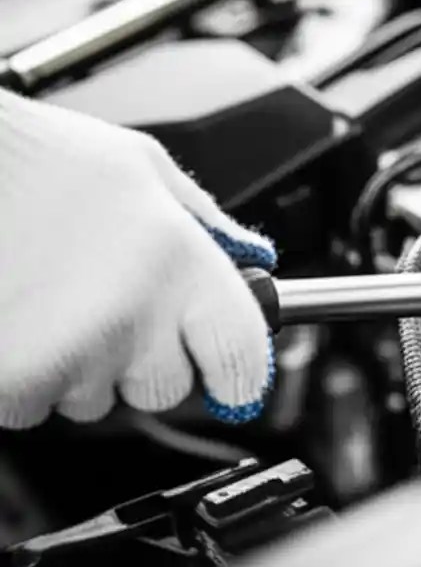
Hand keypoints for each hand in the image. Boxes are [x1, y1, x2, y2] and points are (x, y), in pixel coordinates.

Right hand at [0, 89, 275, 428]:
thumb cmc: (32, 160)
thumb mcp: (139, 165)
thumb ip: (205, 220)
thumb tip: (251, 257)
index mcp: (178, 262)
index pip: (242, 359)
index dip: (240, 374)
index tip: (230, 376)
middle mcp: (131, 314)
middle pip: (168, 389)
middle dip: (146, 361)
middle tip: (108, 305)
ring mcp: (70, 352)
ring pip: (98, 400)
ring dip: (82, 367)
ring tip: (50, 299)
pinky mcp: (13, 379)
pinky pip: (36, 407)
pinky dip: (26, 375)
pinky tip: (17, 319)